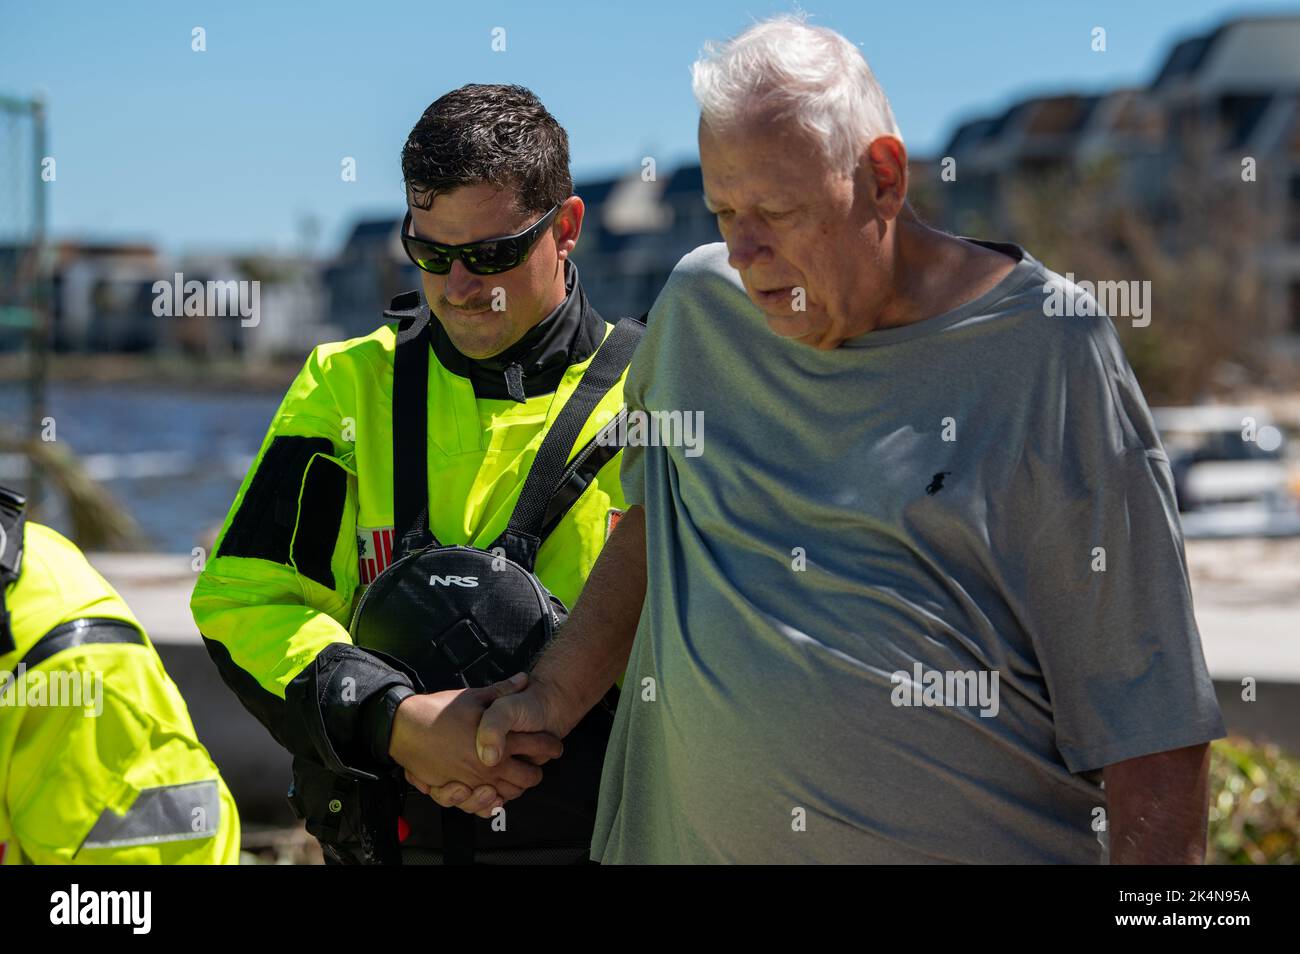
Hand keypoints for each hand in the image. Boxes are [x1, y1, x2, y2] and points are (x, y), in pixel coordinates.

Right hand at [389, 673, 562, 817]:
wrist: (405, 729)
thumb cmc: (439, 711)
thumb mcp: (474, 697)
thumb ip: (503, 690)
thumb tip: (524, 679)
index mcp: (499, 741)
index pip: (538, 747)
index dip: (551, 746)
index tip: (555, 746)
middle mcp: (489, 766)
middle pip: (528, 778)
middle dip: (535, 772)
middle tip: (537, 765)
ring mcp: (474, 782)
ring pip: (508, 795)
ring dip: (516, 789)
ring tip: (517, 780)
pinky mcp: (458, 792)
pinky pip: (482, 807)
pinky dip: (492, 804)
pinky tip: (494, 795)